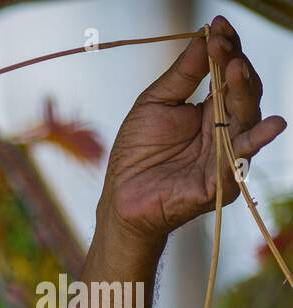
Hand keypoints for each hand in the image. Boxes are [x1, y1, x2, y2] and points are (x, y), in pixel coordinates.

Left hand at [99, 15, 285, 245]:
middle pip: (242, 92)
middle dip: (235, 67)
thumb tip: (203, 37)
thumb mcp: (154, 104)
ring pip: (246, 119)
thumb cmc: (136, 153)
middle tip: (224, 47)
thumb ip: (182, 75)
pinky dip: (256, 142)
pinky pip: (242, 159)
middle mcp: (225, 129)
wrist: (121, 198)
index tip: (219, 24)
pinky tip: (271, 125)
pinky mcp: (223, 180)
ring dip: (244, 94)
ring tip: (236, 70)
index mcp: (210, 109)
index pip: (227, 73)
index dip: (226, 48)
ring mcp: (227, 153)